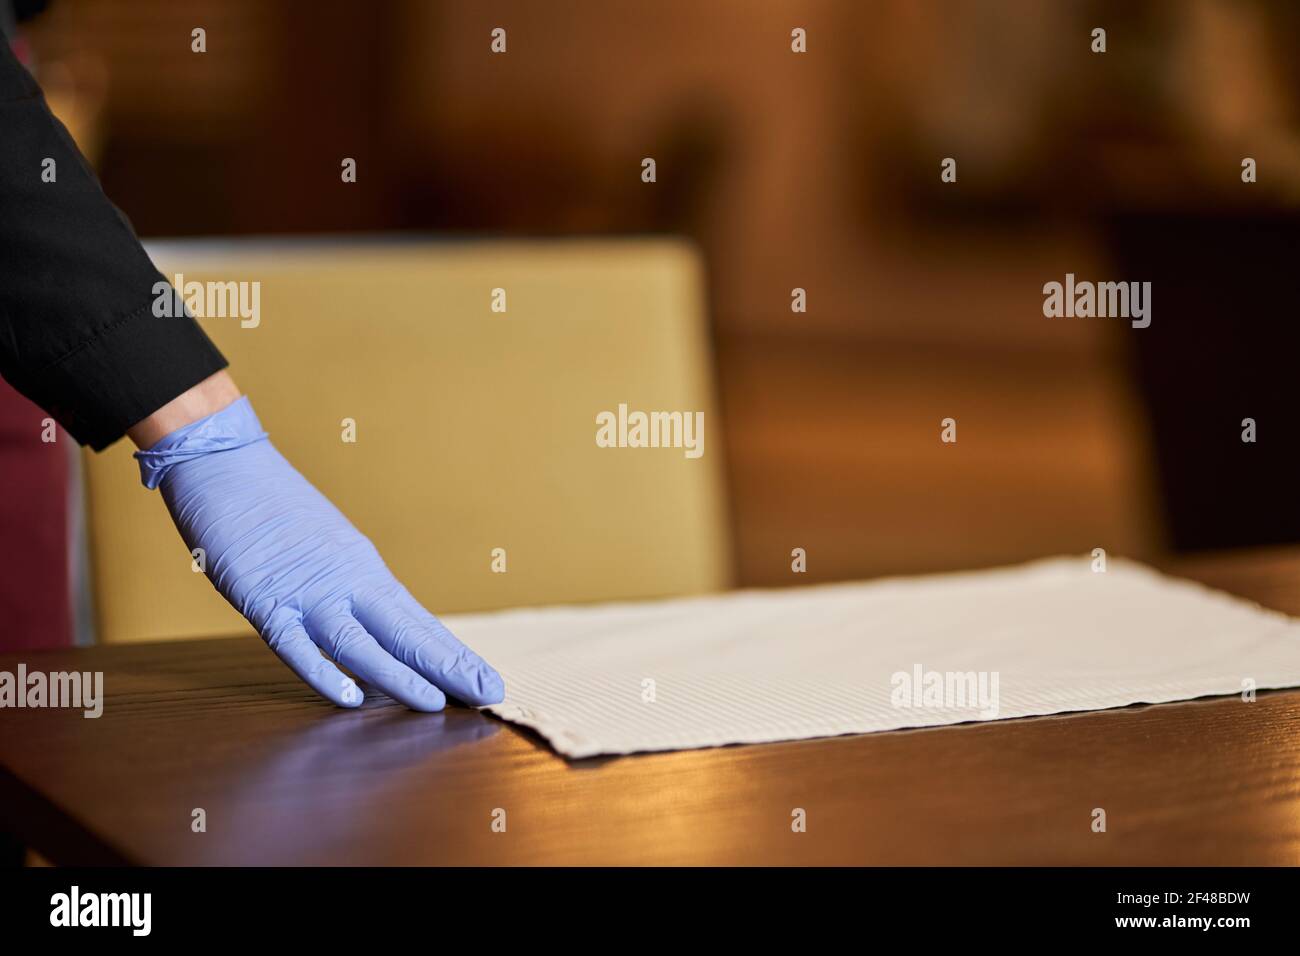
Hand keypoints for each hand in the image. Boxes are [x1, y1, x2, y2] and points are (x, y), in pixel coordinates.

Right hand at [131, 379, 503, 710]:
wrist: (226, 463)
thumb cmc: (275, 509)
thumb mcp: (329, 548)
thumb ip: (352, 590)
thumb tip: (382, 631)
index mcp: (365, 571)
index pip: (419, 622)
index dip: (453, 656)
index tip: (489, 683)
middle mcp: (346, 582)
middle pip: (404, 632)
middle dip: (449, 668)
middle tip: (490, 695)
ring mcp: (306, 592)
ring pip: (358, 643)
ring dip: (397, 675)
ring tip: (434, 703)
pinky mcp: (262, 597)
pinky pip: (294, 642)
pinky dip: (320, 670)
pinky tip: (347, 698)